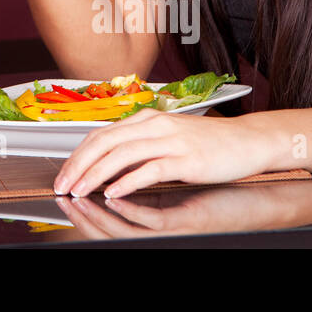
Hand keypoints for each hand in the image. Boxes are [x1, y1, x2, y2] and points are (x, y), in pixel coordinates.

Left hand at [52, 109, 284, 198]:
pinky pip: (150, 169)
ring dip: (96, 174)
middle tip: (63, 185)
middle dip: (79, 164)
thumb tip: (108, 160)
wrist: (248, 140)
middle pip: (104, 142)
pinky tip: (115, 193)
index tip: (63, 174)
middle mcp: (154, 124)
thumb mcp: (167, 136)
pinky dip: (128, 181)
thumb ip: (139, 143)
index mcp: (146, 118)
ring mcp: (170, 140)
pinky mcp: (186, 158)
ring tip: (81, 190)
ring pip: (121, 154)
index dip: (77, 154)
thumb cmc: (208, 142)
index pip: (100, 134)